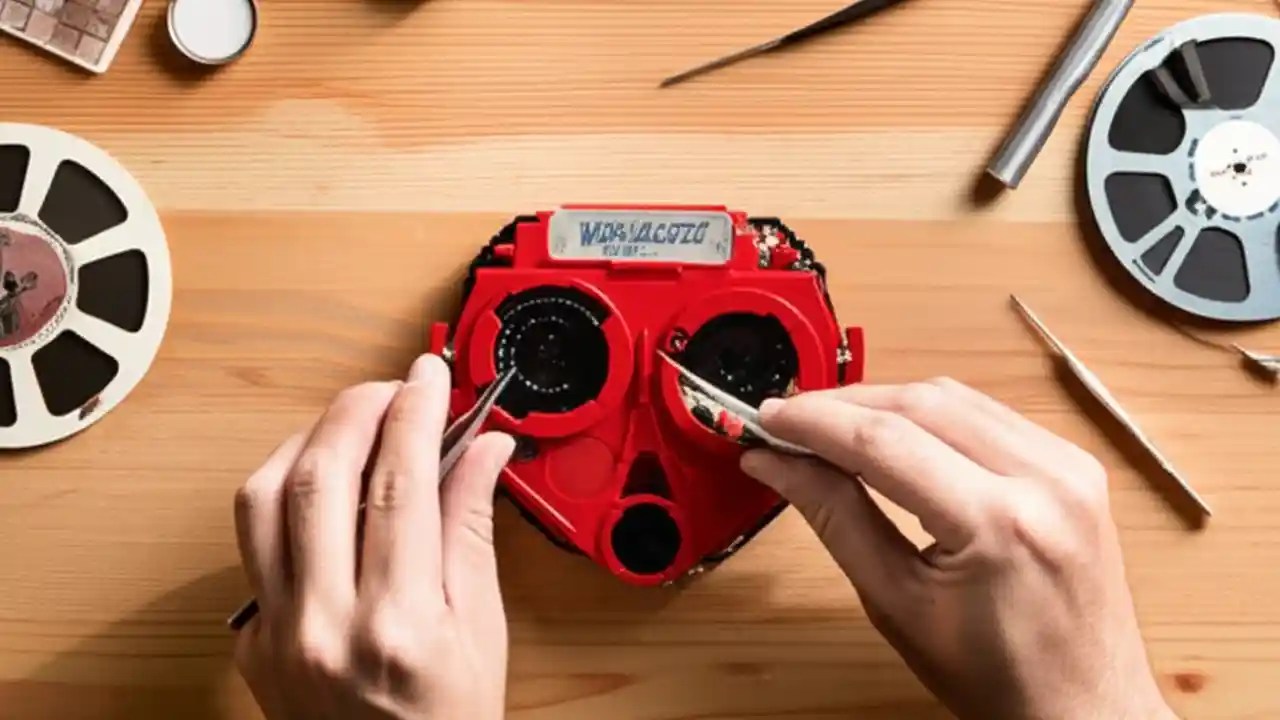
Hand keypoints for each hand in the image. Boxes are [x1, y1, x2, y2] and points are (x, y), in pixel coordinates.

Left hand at [233, 355, 514, 719]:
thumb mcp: (482, 629)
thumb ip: (472, 528)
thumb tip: (484, 448)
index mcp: (398, 622)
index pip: (401, 480)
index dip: (416, 411)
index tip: (431, 377)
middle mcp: (324, 623)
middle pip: (322, 473)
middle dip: (358, 408)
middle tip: (393, 388)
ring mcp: (276, 631)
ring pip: (263, 497)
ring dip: (306, 441)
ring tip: (350, 426)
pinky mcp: (250, 638)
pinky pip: (252, 544)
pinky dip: (285, 498)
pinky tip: (323, 490)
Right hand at [741, 379, 1177, 719]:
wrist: (1084, 709)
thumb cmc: (992, 677)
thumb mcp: (895, 604)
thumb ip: (835, 518)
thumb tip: (773, 463)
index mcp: (999, 525)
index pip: (885, 443)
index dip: (815, 422)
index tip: (764, 418)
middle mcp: (1046, 479)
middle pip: (920, 404)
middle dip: (843, 405)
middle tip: (786, 421)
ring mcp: (1070, 465)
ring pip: (954, 397)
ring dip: (883, 402)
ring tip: (828, 426)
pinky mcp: (1079, 463)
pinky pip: (988, 414)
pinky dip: (930, 414)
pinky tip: (892, 433)